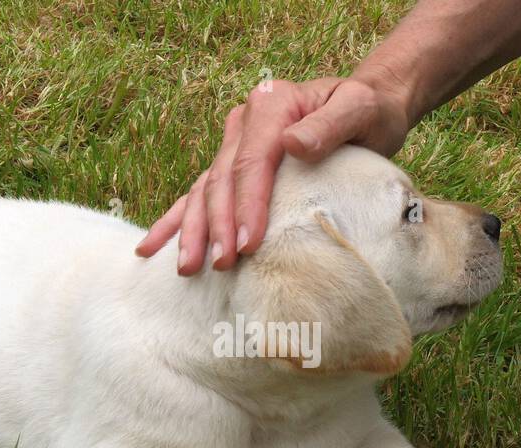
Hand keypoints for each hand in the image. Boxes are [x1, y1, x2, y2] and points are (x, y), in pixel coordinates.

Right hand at [134, 76, 411, 274]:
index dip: (247, 205)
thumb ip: (331, 123)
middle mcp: (245, 123)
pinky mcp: (234, 166)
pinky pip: (199, 195)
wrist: (367, 108)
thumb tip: (293, 144)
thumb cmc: (368, 111)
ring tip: (186, 269)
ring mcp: (234, 144)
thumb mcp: (361, 108)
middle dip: (217, 226)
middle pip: (222, 180)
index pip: (252, 162)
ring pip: (203, 190)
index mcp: (272, 106)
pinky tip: (151, 250)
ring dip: (193, 231)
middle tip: (220, 266)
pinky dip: (176, 222)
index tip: (248, 245)